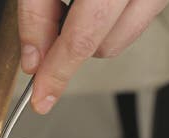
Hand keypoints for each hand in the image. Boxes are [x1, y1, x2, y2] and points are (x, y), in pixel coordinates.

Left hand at [18, 0, 168, 113]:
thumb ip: (35, 17)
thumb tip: (33, 61)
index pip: (81, 41)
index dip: (56, 73)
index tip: (41, 98)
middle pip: (107, 46)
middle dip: (73, 49)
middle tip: (51, 28)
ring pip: (123, 38)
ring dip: (94, 34)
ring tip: (75, 5)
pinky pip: (135, 20)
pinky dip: (110, 21)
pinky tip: (94, 3)